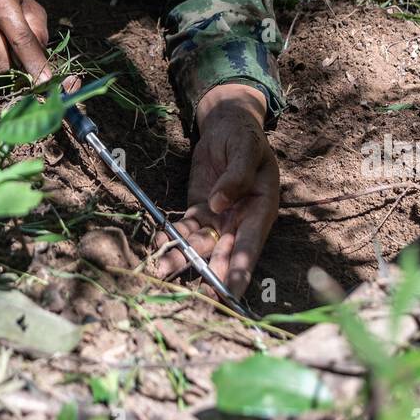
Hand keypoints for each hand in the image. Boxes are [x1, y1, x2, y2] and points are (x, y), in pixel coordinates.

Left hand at [154, 84, 280, 299]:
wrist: (226, 125)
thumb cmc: (244, 136)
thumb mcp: (246, 150)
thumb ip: (236, 177)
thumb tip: (220, 203)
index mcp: (260, 207)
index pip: (250, 242)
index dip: (240, 266)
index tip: (231, 289)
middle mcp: (241, 219)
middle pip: (225, 251)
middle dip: (212, 272)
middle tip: (200, 294)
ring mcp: (220, 217)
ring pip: (201, 243)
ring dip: (184, 257)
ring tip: (164, 270)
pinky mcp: (200, 210)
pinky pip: (186, 228)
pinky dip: (173, 236)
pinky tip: (159, 243)